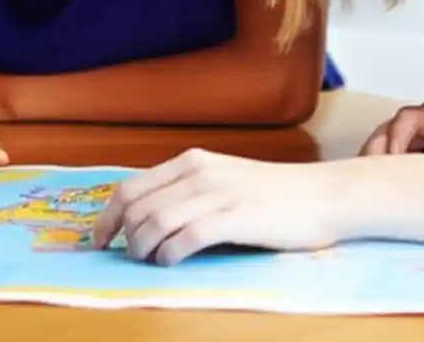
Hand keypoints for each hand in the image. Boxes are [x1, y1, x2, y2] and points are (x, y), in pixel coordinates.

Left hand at [91, 149, 343, 265]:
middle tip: (130, 257)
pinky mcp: (234, 218)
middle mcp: (198, 173)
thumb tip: (148, 219)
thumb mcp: (224, 179)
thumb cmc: (275, 193)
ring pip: (155, 223)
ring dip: (143, 249)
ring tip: (151, 261)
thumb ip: (189, 191)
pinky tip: (172, 261)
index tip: (98, 240)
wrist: (325, 195)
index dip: (107, 217)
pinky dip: (169, 254)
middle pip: (137, 208)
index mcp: (191, 162)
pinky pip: (185, 238)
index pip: (130, 188)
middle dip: (124, 237)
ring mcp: (216, 194)